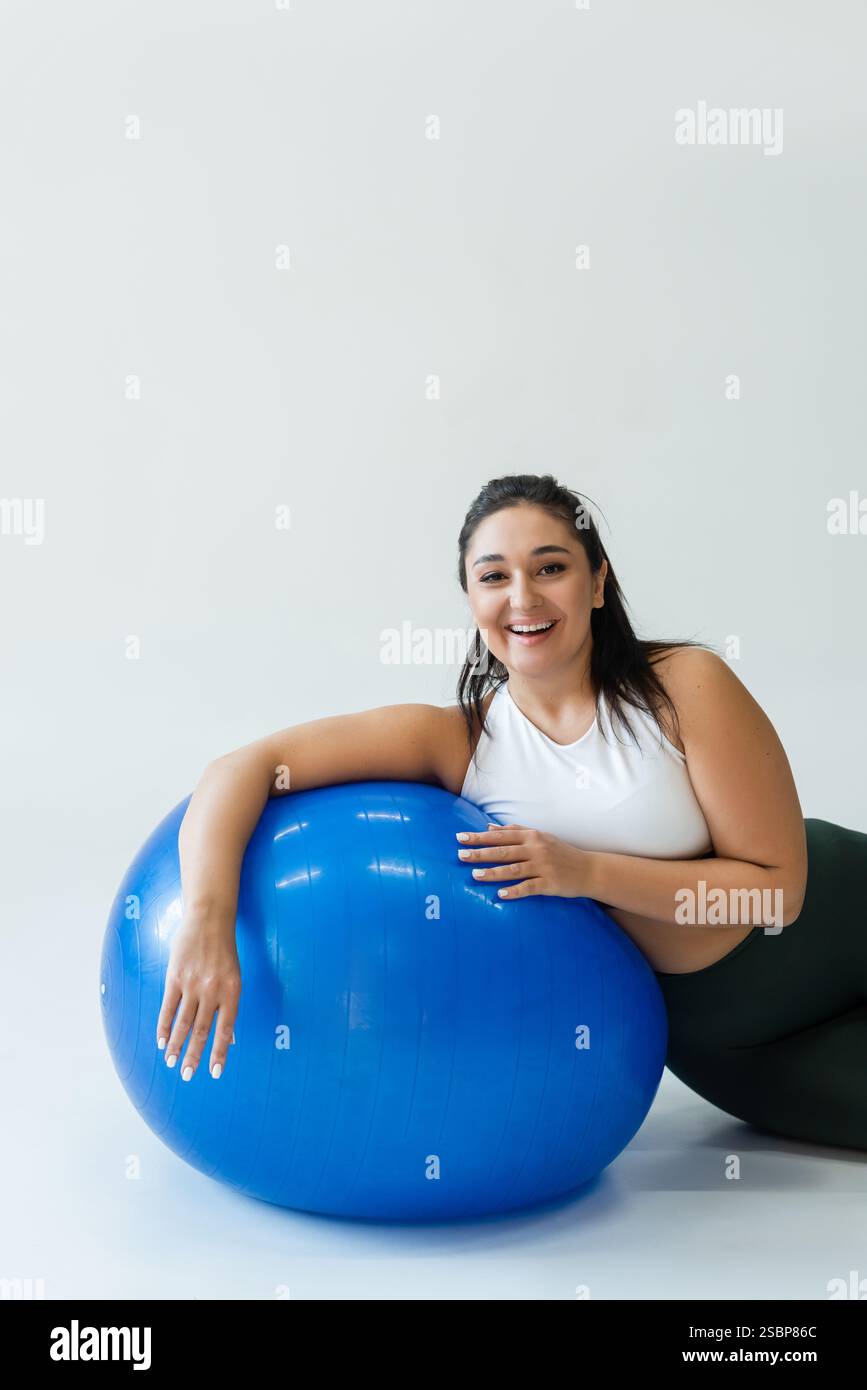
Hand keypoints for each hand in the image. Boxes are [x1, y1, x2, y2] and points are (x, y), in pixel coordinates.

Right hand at [156, 911, 240, 1080]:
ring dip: (175, 1046)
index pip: (225, 1030)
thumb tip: (230, 1037)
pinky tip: (160, 1041)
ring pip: (183, 1023)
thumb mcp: (234, 977)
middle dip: (194, 1056)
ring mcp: (192, 985)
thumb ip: (229, 1006)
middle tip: (187, 1076)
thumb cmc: (224, 951)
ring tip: (171, 1063)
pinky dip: (163, 1026)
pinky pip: (168, 1007)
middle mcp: (213, 991)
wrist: (209, 920)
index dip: (220, 1052)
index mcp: (232, 992)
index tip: (214, 1072)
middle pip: (202, 1030)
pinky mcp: (175, 978)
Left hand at [455, 822, 594, 899]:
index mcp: (532, 837)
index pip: (501, 836)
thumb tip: (488, 827)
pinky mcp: (549, 884)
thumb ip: (515, 831)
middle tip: (461, 855)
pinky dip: (514, 891)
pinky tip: (500, 895)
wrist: (589, 869)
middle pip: (503, 851)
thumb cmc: (561, 852)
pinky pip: (529, 887)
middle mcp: (536, 850)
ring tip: (475, 875)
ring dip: (493, 872)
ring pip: (513, 869)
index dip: (480, 837)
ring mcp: (543, 867)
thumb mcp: (540, 837)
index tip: (460, 837)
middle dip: (480, 853)